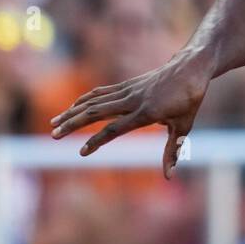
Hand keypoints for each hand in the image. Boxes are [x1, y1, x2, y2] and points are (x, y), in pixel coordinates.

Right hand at [50, 53, 210, 178]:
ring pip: (94, 101)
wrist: (190, 67)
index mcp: (146, 112)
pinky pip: (101, 92)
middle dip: (73, 124)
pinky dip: (84, 100)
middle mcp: (133, 100)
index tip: (82, 152)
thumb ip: (172, 151)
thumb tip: (169, 176)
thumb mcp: (184, 126)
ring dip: (73, 112)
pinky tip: (72, 108)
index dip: (97, 141)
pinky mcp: (128, 84)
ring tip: (54, 123)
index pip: (116, 129)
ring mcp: (128, 90)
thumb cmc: (190, 99)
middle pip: (96, 112)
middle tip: (54, 135)